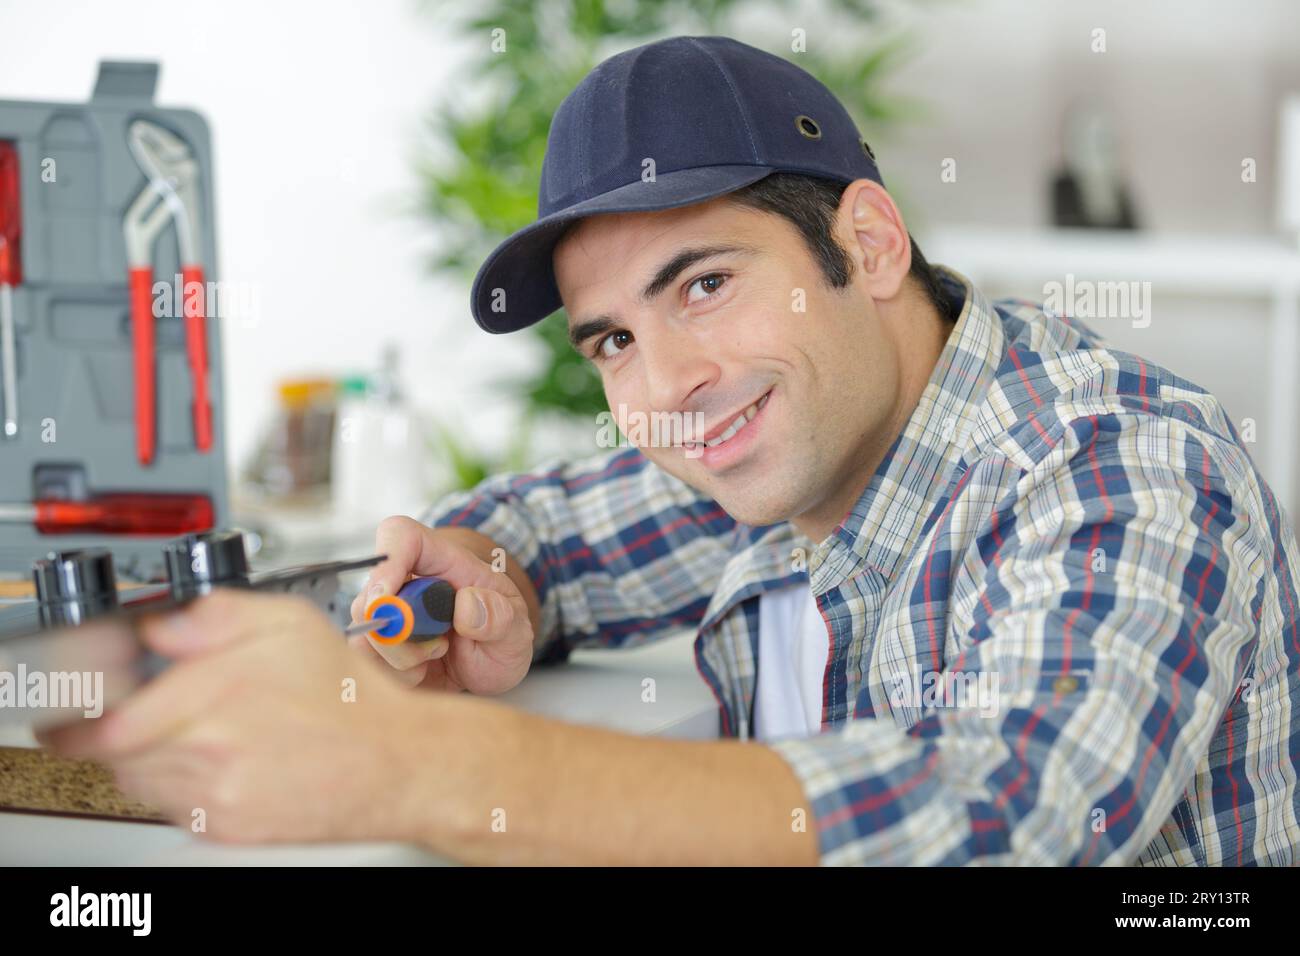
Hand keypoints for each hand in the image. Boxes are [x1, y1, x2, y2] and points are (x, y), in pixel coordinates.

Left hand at [36, 589, 458, 844]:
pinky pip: (173, 808)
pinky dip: (180, 784)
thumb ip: (219, 614)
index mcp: (217, 695)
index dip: (83, 711)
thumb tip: (163, 626)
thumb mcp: (292, 624)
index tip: (78, 702)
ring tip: (195, 731)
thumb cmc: (352, 698)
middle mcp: (209, 752)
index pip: (109, 719)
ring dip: (148, 755)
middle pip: (115, 752)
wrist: (395, 763)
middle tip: (144, 709)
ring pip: (141, 780)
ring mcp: (215, 797)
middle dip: (119, 728)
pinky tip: (222, 759)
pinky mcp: (226, 829)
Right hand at [349, 516, 534, 694]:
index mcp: (443, 562)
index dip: (387, 561)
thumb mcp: (516, 628)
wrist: (492, 664)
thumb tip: (465, 605)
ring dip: (400, 658)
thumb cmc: (503, 634)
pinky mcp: (382, 648)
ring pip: (366, 634)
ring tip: (437, 657)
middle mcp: (408, 583)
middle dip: (398, 632)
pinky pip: (368, 664)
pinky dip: (395, 676)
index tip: (387, 599)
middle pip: (371, 595)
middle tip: (439, 647)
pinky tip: (423, 672)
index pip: (401, 536)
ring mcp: (392, 615)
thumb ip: (500, 616)